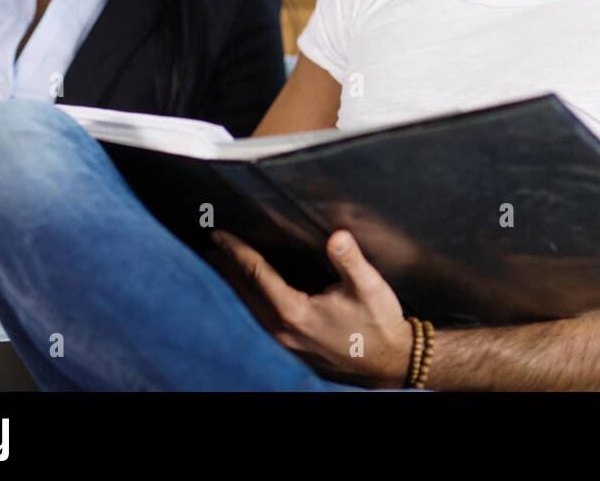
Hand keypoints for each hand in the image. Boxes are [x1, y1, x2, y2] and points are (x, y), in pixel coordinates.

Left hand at [209, 229, 412, 387]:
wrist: (389, 363)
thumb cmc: (378, 324)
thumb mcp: (369, 287)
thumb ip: (350, 259)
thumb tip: (337, 236)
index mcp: (294, 313)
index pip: (256, 274)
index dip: (236, 252)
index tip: (219, 236)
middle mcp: (282, 331)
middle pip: (244, 293)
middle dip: (226, 268)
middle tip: (211, 248)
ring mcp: (285, 344)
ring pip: (248, 309)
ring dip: (234, 286)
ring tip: (222, 269)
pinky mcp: (292, 350)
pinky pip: (259, 321)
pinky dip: (247, 303)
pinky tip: (251, 297)